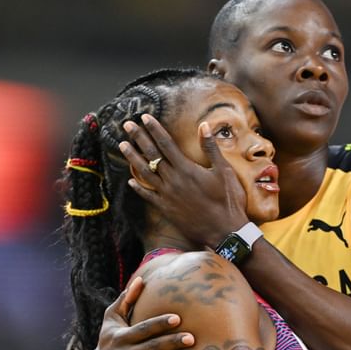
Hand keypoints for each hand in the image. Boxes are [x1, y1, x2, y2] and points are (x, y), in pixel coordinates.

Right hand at [89, 276, 195, 349]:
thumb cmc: (110, 341)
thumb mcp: (111, 320)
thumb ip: (125, 300)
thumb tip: (141, 279)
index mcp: (121, 337)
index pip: (143, 329)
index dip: (160, 323)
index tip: (178, 317)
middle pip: (150, 348)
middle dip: (171, 343)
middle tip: (192, 338)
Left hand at [119, 115, 248, 246]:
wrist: (225, 231)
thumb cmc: (228, 201)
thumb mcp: (223, 171)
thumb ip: (211, 148)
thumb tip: (203, 126)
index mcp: (187, 168)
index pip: (166, 144)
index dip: (154, 129)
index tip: (144, 117)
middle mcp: (174, 180)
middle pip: (152, 155)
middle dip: (139, 137)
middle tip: (127, 125)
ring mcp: (168, 195)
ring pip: (145, 173)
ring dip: (133, 158)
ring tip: (122, 146)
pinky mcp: (166, 209)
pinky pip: (148, 196)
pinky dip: (138, 188)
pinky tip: (129, 181)